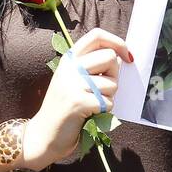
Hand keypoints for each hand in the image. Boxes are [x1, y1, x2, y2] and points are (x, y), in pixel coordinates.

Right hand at [21, 27, 131, 170]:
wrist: (44, 135)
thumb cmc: (64, 109)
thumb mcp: (74, 81)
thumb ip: (93, 67)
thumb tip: (120, 56)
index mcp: (69, 59)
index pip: (96, 35)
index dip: (117, 42)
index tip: (127, 56)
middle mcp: (70, 67)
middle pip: (110, 57)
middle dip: (115, 76)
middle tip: (102, 90)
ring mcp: (72, 84)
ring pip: (112, 83)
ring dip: (108, 97)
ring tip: (91, 105)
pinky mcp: (78, 102)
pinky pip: (108, 102)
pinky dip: (104, 111)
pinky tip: (90, 114)